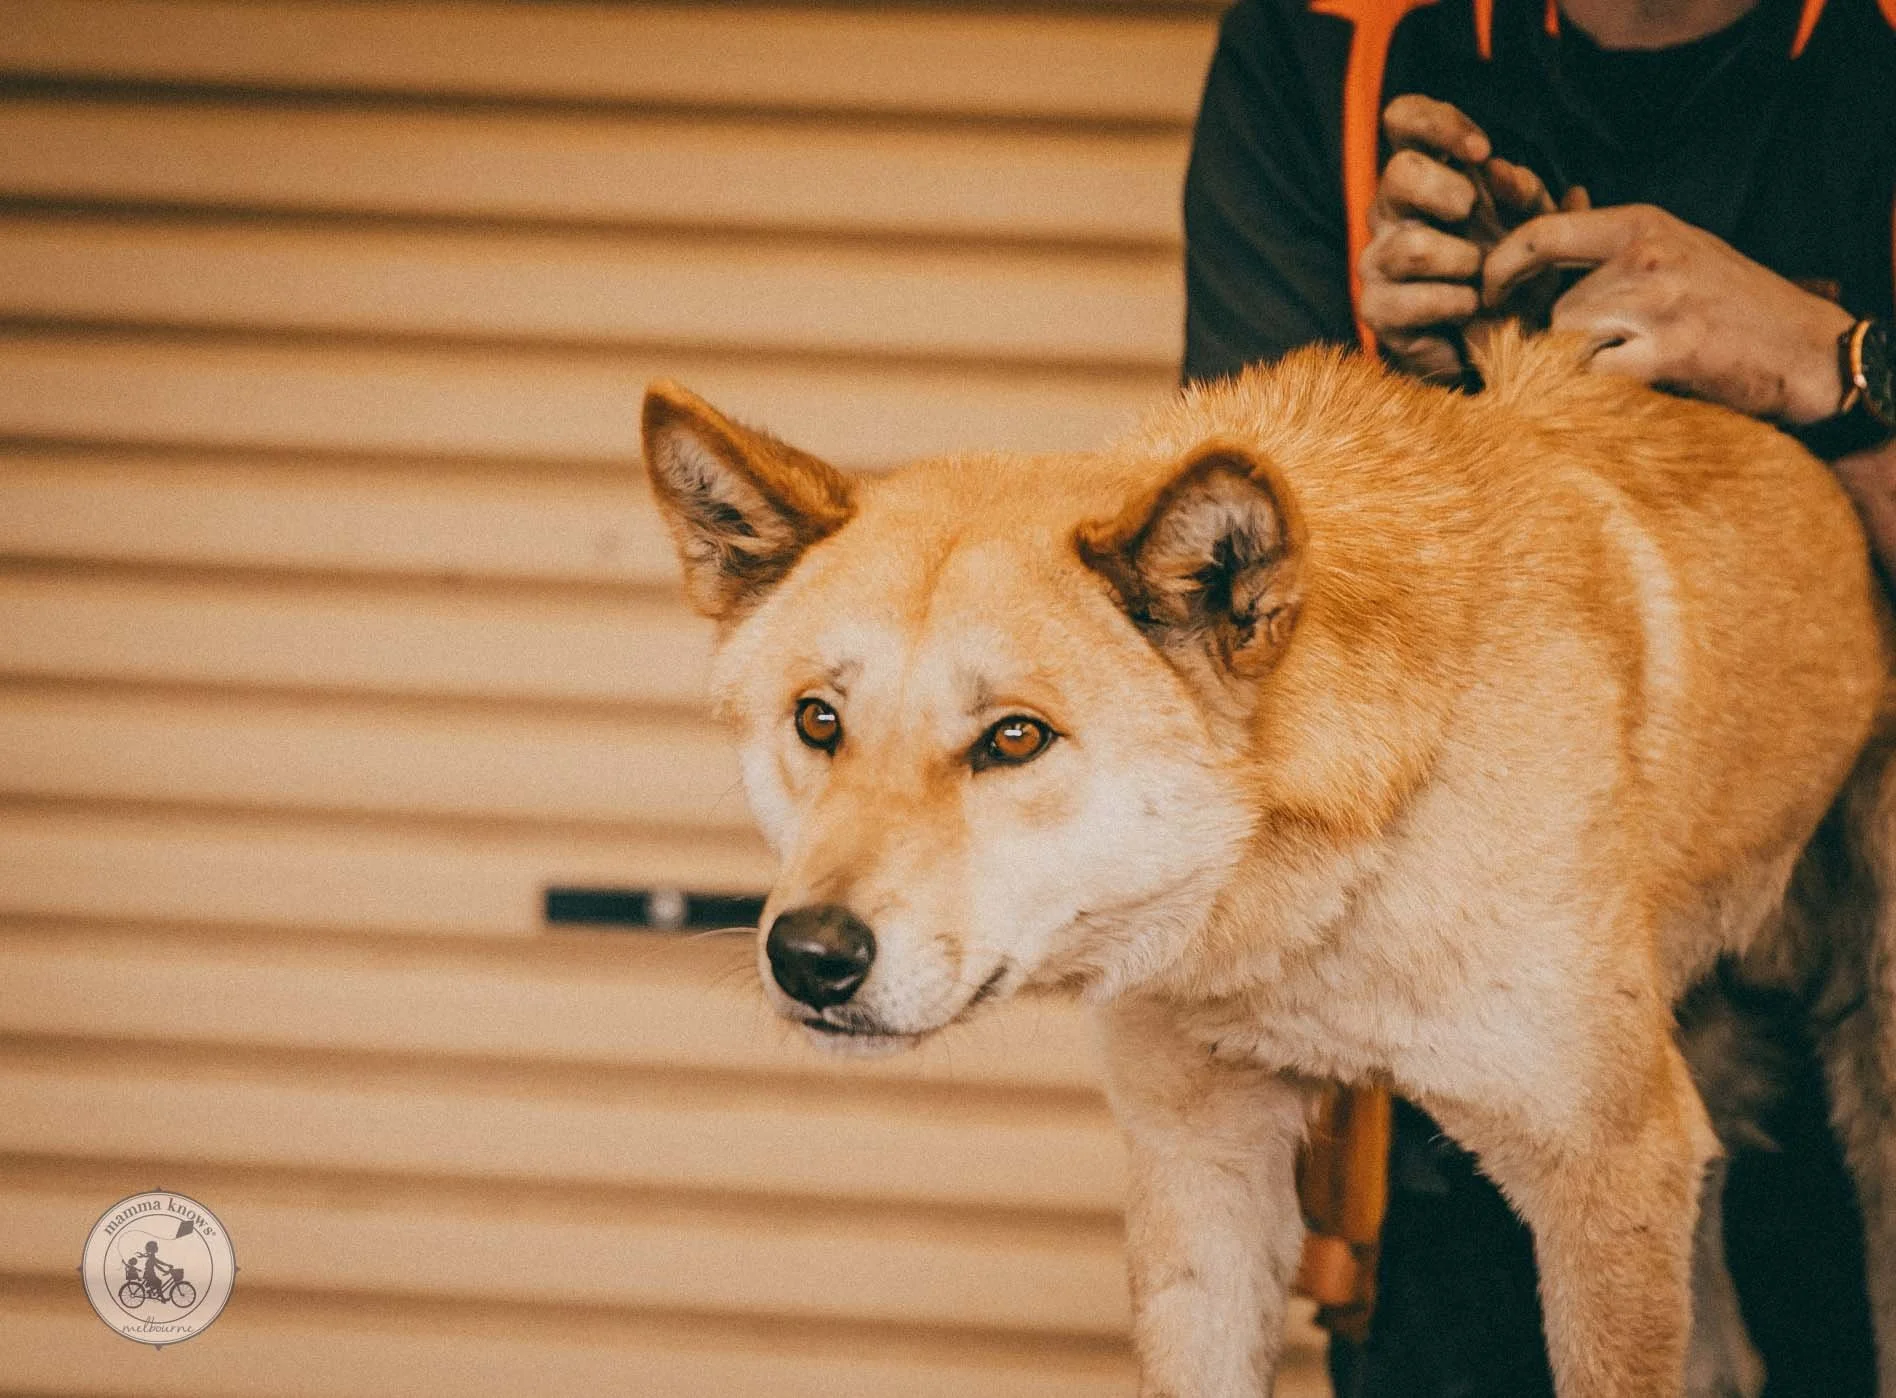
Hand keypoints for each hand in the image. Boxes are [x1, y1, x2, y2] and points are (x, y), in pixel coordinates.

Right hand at [1361, 95, 1581, 382]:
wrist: (1496, 349)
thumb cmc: (1513, 275)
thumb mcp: (1535, 227)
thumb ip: (1530, 195)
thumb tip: (1505, 173)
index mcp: (1425, 178)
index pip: (1403, 121)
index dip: (1436, 122)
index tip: (1482, 150)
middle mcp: (1392, 214)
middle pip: (1398, 172)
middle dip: (1447, 191)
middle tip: (1473, 215)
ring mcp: (1377, 261)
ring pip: (1409, 246)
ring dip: (1461, 261)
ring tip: (1481, 278)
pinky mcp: (1376, 310)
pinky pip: (1409, 300)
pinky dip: (1452, 304)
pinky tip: (1470, 310)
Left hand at [1484, 204, 1855, 423]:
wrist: (1805, 348)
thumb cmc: (1730, 304)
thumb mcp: (1673, 252)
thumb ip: (1606, 249)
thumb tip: (1542, 216)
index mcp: (1642, 224)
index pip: (1540, 233)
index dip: (1500, 267)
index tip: (1487, 295)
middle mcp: (1648, 254)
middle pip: (1552, 307)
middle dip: (1549, 344)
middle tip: (1563, 364)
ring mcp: (1659, 300)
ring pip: (1569, 343)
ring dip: (1579, 370)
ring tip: (1620, 375)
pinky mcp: (1671, 348)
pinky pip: (1596, 377)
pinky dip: (1598, 393)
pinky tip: (1628, 392)